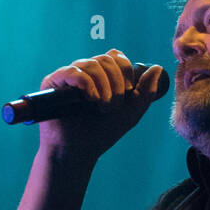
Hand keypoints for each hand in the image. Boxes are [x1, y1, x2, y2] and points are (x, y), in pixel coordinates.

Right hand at [36, 49, 166, 159]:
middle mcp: (83, 71)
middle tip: (113, 106)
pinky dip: (87, 84)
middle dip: (116, 83)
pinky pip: (73, 72)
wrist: (78, 152)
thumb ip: (146, 92)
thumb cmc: (102, 133)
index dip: (125, 71)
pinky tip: (90, 99)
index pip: (115, 56)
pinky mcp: (52, 83)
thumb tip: (157, 68)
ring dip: (104, 88)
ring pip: (92, 64)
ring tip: (102, 107)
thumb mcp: (131, 113)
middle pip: (106, 59)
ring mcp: (67, 76)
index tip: (128, 92)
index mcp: (101, 75)